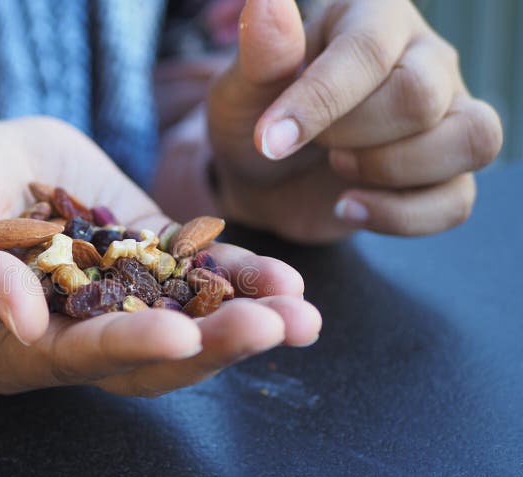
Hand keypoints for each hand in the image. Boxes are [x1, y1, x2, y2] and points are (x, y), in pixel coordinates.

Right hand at [0, 118, 320, 395]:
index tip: (179, 334)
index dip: (129, 346)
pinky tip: (278, 276)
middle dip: (213, 344)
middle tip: (273, 328)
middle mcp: (75, 334)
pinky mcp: (142, 253)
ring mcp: (115, 294)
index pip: (80, 358)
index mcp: (18, 348)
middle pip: (151, 356)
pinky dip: (234, 275)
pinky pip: (192, 271)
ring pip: (185, 317)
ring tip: (299, 310)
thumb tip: (23, 319)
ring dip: (244, 316)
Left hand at [207, 0, 502, 242]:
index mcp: (371, 18)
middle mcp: (423, 58)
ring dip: (392, 171)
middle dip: (352, 135)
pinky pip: (458, 200)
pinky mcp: (445, 174)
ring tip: (340, 169)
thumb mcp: (241, 89)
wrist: (258, 176)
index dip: (321, 100)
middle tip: (314, 143)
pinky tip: (351, 207)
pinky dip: (402, 216)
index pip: (368, 49)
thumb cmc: (254, 118)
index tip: (271, 140)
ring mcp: (446, 116)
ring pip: (472, 139)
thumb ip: (262, 54)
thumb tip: (265, 2)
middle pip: (422, 96)